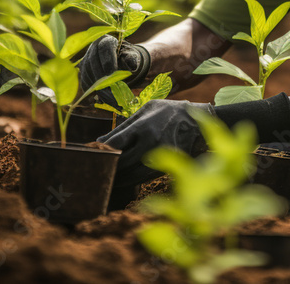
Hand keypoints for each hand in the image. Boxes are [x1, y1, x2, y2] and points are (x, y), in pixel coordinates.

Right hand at [79, 34, 149, 102]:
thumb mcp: (133, 57)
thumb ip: (132, 59)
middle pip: (93, 62)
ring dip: (100, 89)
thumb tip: (131, 64)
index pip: (104, 48)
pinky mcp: (84, 73)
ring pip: (88, 74)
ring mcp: (86, 60)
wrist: (121, 63)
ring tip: (113, 100)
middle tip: (113, 91)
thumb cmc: (128, 58)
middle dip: (102, 78)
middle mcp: (93, 48)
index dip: (108, 60)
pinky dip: (94, 92)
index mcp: (106, 40)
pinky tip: (105, 99)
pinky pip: (86, 83)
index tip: (113, 73)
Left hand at [98, 99, 213, 187]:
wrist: (198, 123)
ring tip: (105, 173)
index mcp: (144, 126)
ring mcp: (159, 158)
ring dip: (115, 176)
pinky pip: (141, 179)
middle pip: (120, 162)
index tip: (92, 150)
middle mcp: (151, 143)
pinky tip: (121, 177)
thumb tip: (101, 142)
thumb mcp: (146, 110)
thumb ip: (124, 125)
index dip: (100, 149)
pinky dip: (128, 180)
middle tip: (94, 164)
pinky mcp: (166, 168)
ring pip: (129, 175)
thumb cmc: (168, 112)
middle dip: (105, 164)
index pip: (115, 143)